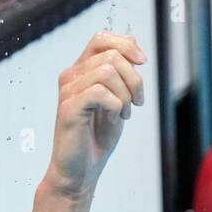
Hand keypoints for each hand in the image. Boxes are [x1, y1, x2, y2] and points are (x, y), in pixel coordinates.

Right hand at [44, 31, 146, 198]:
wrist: (80, 172)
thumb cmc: (97, 139)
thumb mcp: (117, 102)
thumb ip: (123, 77)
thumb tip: (136, 49)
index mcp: (81, 71)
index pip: (101, 38)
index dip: (127, 44)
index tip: (143, 63)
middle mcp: (71, 76)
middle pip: (111, 55)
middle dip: (134, 78)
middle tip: (136, 103)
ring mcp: (68, 91)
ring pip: (108, 71)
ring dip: (126, 93)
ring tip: (124, 113)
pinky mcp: (69, 108)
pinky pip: (100, 92)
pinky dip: (116, 104)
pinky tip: (116, 118)